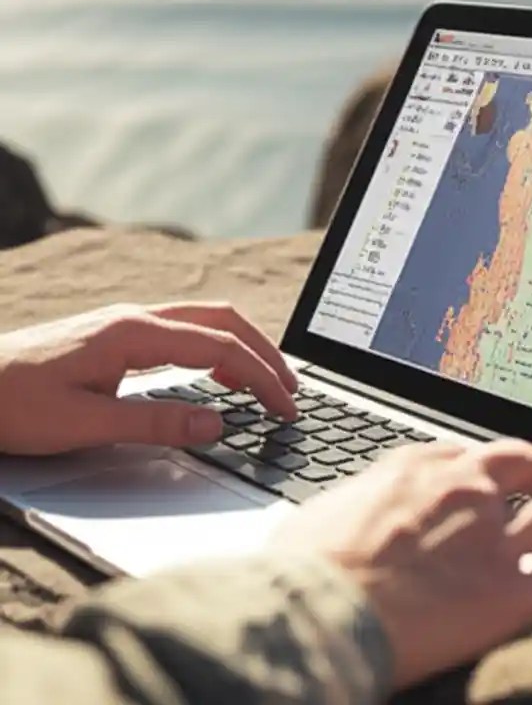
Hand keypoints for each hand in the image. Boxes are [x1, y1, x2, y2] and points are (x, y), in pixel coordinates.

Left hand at [0, 303, 297, 455]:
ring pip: (205, 320)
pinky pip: (184, 330)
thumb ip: (155, 422)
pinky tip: (220, 375)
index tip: (286, 408)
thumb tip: (217, 423)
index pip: (220, 348)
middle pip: (223, 320)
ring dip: (244, 347)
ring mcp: (124, 323)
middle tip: (291, 392)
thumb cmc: (10, 406)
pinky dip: (217, 348)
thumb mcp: (83, 424)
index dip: (262, 378)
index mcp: (132, 334)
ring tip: (268, 382)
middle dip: (265, 353)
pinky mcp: (115, 336)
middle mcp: (134, 319)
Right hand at [270, 439, 531, 689]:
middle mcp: (467, 492)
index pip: (471, 454)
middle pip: (530, 467)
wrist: (313, 611)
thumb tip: (343, 517)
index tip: (494, 477)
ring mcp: (494, 541)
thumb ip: (354, 505)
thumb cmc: (302, 569)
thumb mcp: (321, 514)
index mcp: (419, 468)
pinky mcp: (510, 593)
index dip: (490, 467)